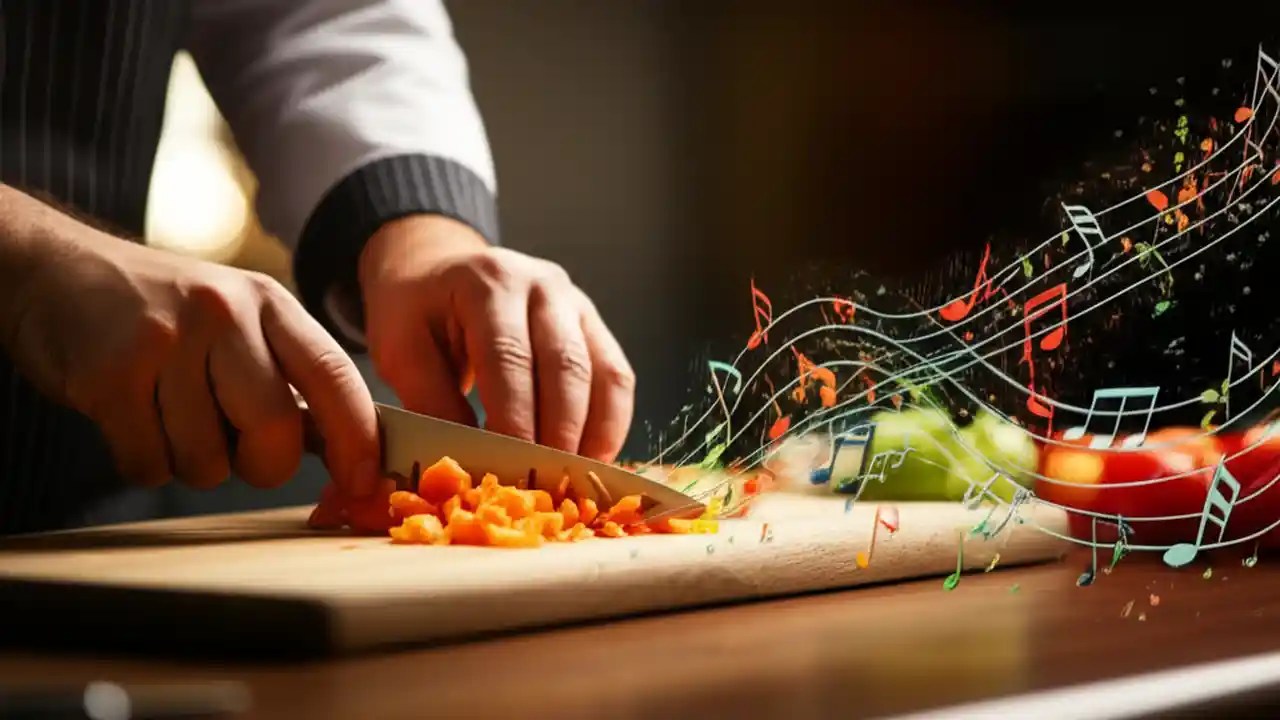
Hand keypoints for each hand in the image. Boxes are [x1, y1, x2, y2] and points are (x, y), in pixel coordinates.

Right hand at [0, 197, 380, 493]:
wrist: (55, 271)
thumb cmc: (162, 314)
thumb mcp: (238, 320)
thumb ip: (290, 377)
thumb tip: (348, 450)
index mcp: (269, 303)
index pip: (334, 375)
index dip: (357, 438)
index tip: (363, 482)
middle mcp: (225, 312)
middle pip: (275, 429)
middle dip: (261, 464)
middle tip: (233, 447)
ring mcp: (166, 340)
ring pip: (207, 460)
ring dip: (191, 461)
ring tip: (167, 413)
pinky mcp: (110, 374)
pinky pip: (149, 462)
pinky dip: (143, 460)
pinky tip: (131, 417)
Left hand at [360, 215, 635, 460]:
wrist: (437, 265)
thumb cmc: (417, 310)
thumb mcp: (400, 348)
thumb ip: (430, 399)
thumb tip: (466, 461)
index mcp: (489, 283)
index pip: (509, 356)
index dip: (514, 418)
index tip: (510, 470)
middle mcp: (543, 285)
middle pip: (566, 365)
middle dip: (558, 432)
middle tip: (544, 484)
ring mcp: (576, 303)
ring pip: (603, 373)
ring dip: (592, 433)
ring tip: (571, 479)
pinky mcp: (594, 325)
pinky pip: (617, 378)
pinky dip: (610, 423)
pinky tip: (590, 458)